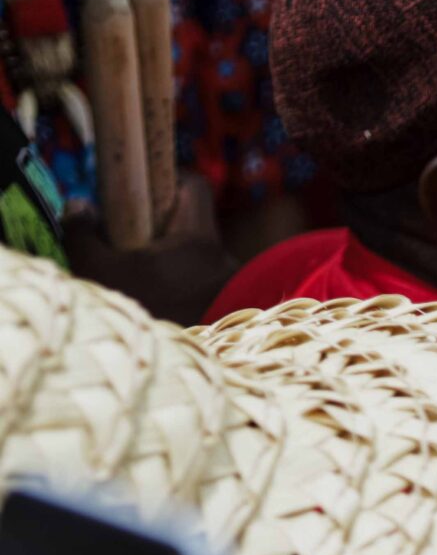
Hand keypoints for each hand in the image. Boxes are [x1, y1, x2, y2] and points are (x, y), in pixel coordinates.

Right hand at [61, 175, 234, 322]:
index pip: (194, 186)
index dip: (168, 179)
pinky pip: (212, 291)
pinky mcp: (238, 316)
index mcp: (199, 239)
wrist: (191, 375)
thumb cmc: (147, 315)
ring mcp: (237, 290)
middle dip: (165, 233)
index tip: (144, 190)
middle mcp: (226, 259)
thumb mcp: (99, 271)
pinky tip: (168, 310)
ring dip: (177, 269)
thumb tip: (79, 206)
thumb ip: (83, 234)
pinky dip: (190, 294)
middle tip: (134, 246)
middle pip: (195, 227)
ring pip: (202, 264)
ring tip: (150, 286)